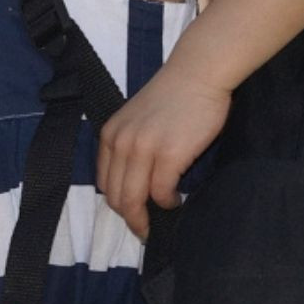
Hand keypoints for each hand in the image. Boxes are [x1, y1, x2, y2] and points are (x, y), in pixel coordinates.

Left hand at [95, 57, 231, 239]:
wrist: (198, 73)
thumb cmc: (174, 96)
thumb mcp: (136, 120)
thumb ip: (130, 147)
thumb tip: (136, 182)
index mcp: (110, 135)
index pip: (104, 183)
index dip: (117, 204)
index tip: (131, 214)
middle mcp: (120, 143)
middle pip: (116, 197)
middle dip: (130, 218)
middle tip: (145, 229)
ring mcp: (143, 149)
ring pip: (133, 199)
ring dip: (146, 217)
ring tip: (160, 218)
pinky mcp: (168, 155)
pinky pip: (161, 193)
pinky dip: (167, 203)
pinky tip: (176, 199)